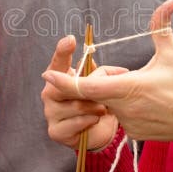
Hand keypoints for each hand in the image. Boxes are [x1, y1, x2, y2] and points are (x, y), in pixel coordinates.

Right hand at [41, 35, 121, 150]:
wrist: (98, 130)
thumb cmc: (96, 102)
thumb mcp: (101, 85)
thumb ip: (105, 75)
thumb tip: (122, 72)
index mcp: (59, 77)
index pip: (58, 61)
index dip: (63, 51)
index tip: (71, 40)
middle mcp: (50, 93)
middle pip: (63, 87)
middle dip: (86, 91)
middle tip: (101, 94)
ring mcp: (50, 113)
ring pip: (73, 106)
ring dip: (92, 107)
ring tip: (102, 109)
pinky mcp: (56, 131)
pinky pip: (73, 124)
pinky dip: (87, 121)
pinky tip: (94, 120)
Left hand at [42, 0, 172, 145]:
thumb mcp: (172, 54)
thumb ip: (161, 26)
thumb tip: (170, 0)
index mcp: (128, 87)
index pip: (85, 87)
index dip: (64, 82)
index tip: (47, 74)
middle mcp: (123, 108)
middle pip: (95, 93)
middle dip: (100, 81)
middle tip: (126, 74)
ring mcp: (128, 124)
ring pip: (108, 105)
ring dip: (115, 96)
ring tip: (146, 92)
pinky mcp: (134, 134)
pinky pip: (120, 117)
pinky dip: (126, 108)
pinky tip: (150, 105)